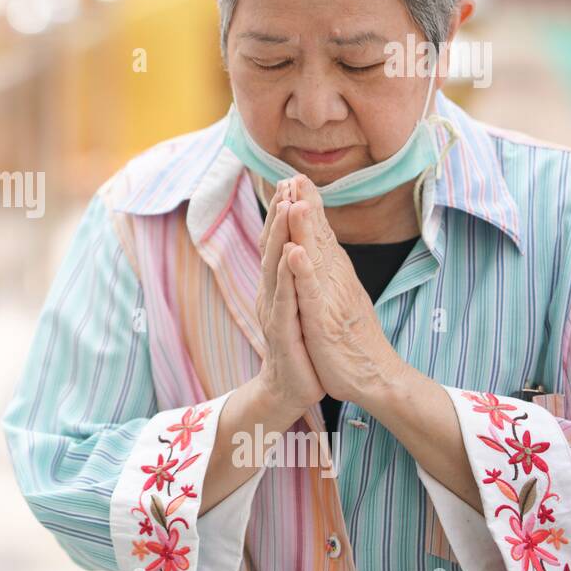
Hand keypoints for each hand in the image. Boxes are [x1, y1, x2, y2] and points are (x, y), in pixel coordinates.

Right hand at [254, 184, 323, 415]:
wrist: (290, 389)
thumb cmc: (300, 347)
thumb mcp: (299, 305)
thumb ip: (295, 277)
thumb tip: (298, 247)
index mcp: (277, 286)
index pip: (279, 243)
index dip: (283, 213)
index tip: (291, 181)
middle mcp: (271, 293)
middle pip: (273, 247)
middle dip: (280, 213)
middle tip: (286, 182)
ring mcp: (274, 311)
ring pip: (276, 267)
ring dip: (281, 236)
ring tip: (287, 206)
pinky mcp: (282, 332)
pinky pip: (284, 299)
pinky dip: (287, 276)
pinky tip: (291, 255)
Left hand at [282, 174, 411, 406]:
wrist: (372, 378)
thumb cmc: (350, 339)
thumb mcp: (334, 298)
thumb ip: (327, 272)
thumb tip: (318, 246)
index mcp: (334, 275)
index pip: (320, 234)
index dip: (308, 205)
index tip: (296, 178)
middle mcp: (335, 281)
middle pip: (319, 237)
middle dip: (306, 204)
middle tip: (296, 175)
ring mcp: (330, 299)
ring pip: (315, 258)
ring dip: (306, 229)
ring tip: (297, 199)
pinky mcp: (323, 322)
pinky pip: (310, 294)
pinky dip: (302, 273)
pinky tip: (295, 253)